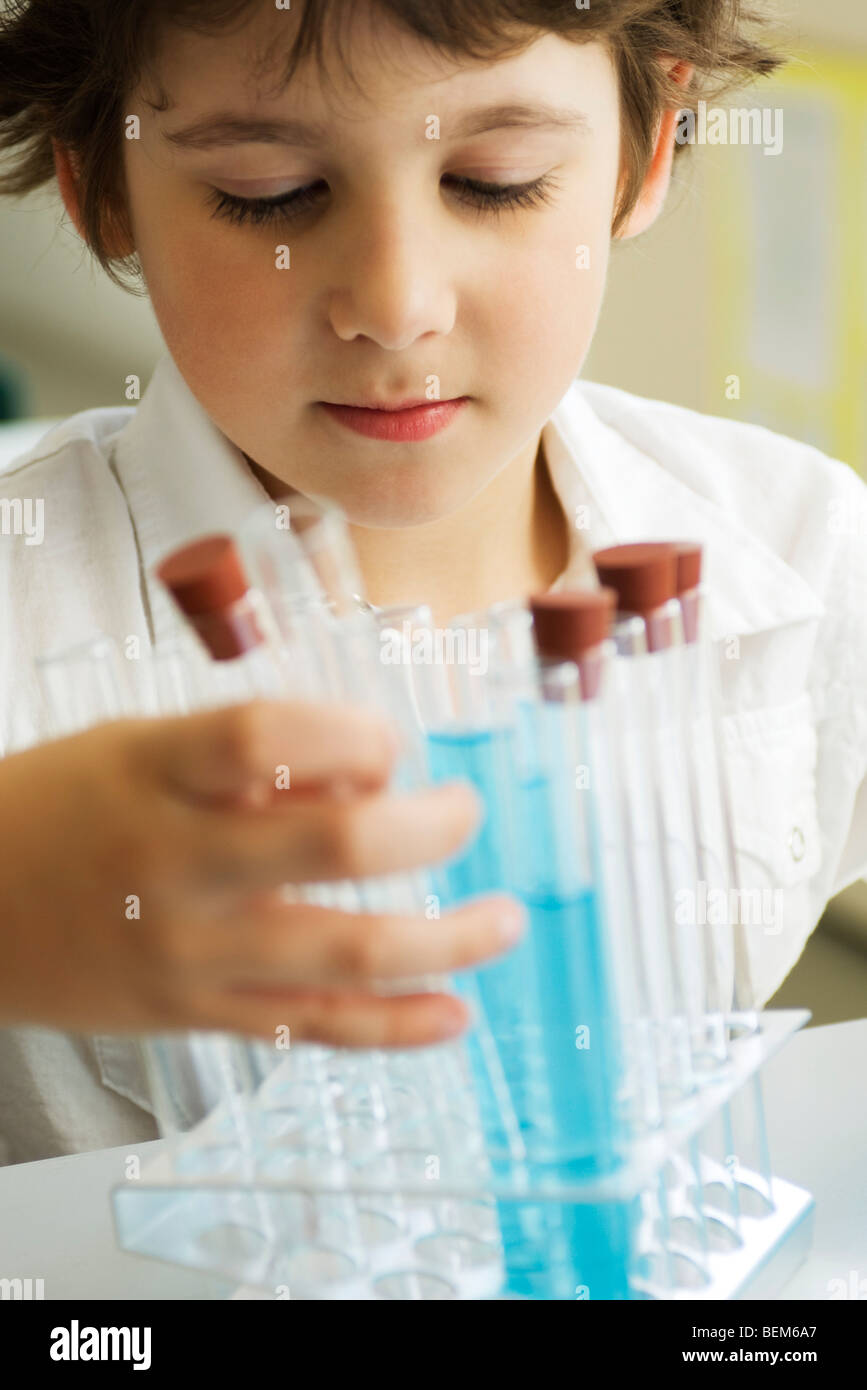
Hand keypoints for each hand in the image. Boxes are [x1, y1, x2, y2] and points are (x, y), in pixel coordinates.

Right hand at [0, 700, 525, 1045]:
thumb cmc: (60, 808)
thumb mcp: (137, 746)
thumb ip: (247, 757)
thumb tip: (369, 776)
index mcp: (153, 773)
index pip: (270, 735)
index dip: (353, 732)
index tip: (389, 742)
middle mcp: (175, 864)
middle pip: (335, 845)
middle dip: (430, 827)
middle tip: (466, 813)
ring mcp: (188, 953)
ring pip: (346, 954)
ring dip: (448, 939)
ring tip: (505, 920)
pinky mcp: (195, 1016)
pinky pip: (313, 1030)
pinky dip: (394, 1027)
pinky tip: (453, 1014)